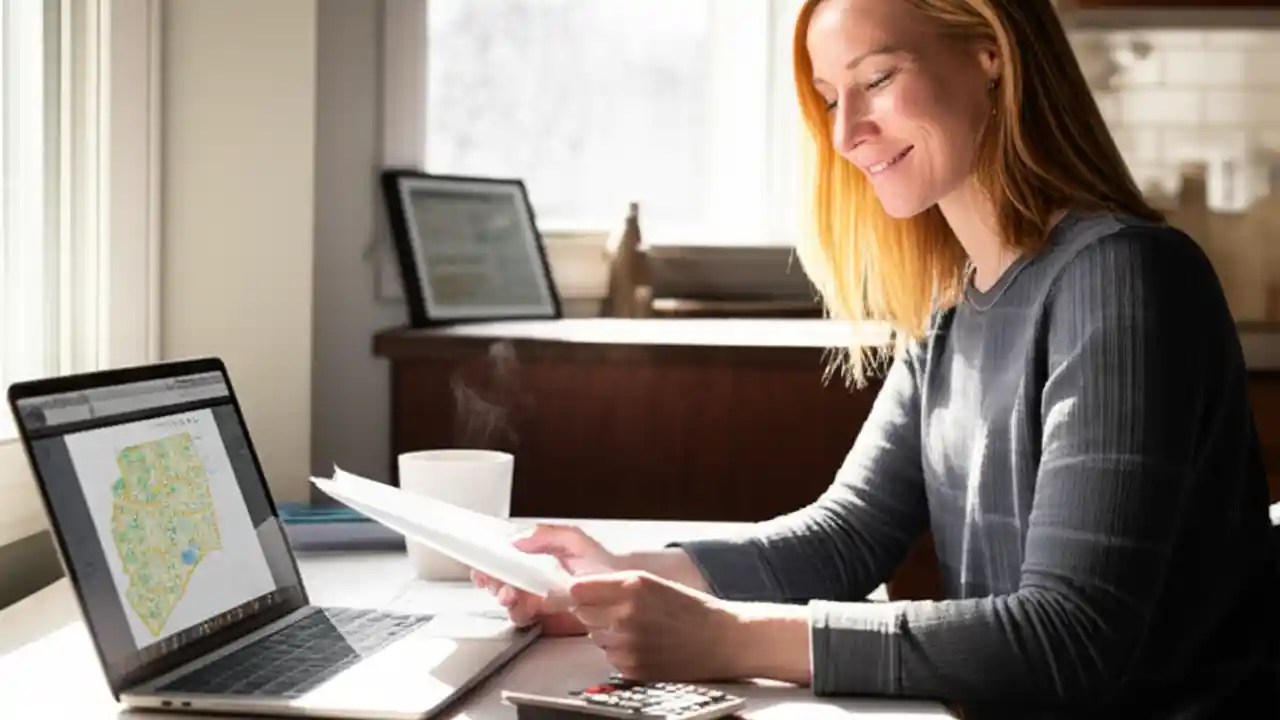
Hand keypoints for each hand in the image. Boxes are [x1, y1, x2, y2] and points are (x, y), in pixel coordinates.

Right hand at [472, 524, 623, 634]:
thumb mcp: (577, 541)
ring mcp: (541, 602)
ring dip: (506, 599)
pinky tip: (526, 608)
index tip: (483, 568)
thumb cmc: (606, 566)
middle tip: (499, 584)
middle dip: (494, 584)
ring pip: (510, 603)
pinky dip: (521, 614)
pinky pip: (525, 621)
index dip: (489, 565)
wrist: (627, 595)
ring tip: (513, 595)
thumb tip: (518, 539)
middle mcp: (535, 581)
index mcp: (538, 560)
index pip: (505, 562)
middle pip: (502, 583)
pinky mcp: (548, 622)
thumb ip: (549, 535)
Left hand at [567, 571, 743, 681]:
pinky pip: (611, 657)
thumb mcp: (654, 584)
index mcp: (633, 586)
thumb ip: (617, 586)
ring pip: (596, 636)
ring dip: (608, 633)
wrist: (722, 640)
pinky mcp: (633, 667)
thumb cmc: (690, 609)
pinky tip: (645, 646)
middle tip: (619, 612)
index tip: (586, 594)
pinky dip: (621, 653)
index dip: (582, 592)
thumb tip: (580, 592)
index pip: (579, 589)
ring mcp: (628, 643)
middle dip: (594, 612)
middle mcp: (626, 613)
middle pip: (583, 613)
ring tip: (639, 630)